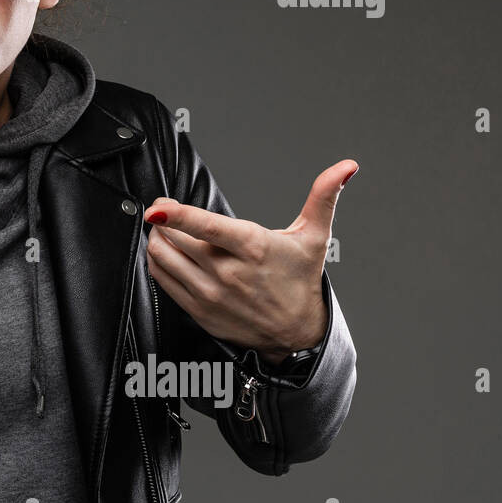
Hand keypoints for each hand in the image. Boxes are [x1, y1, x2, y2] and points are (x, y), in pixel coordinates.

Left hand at [142, 160, 357, 367]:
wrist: (295, 335)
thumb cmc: (301, 281)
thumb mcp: (314, 237)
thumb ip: (323, 197)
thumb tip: (346, 167)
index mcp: (252, 248)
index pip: (205, 226)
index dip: (176, 214)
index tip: (157, 204)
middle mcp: (227, 272)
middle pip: (175, 238)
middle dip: (164, 219)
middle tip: (165, 210)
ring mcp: (210, 293)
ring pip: (162, 257)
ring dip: (156, 238)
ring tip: (164, 229)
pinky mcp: (197, 310)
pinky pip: (161, 279)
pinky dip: (157, 261)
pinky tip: (166, 252)